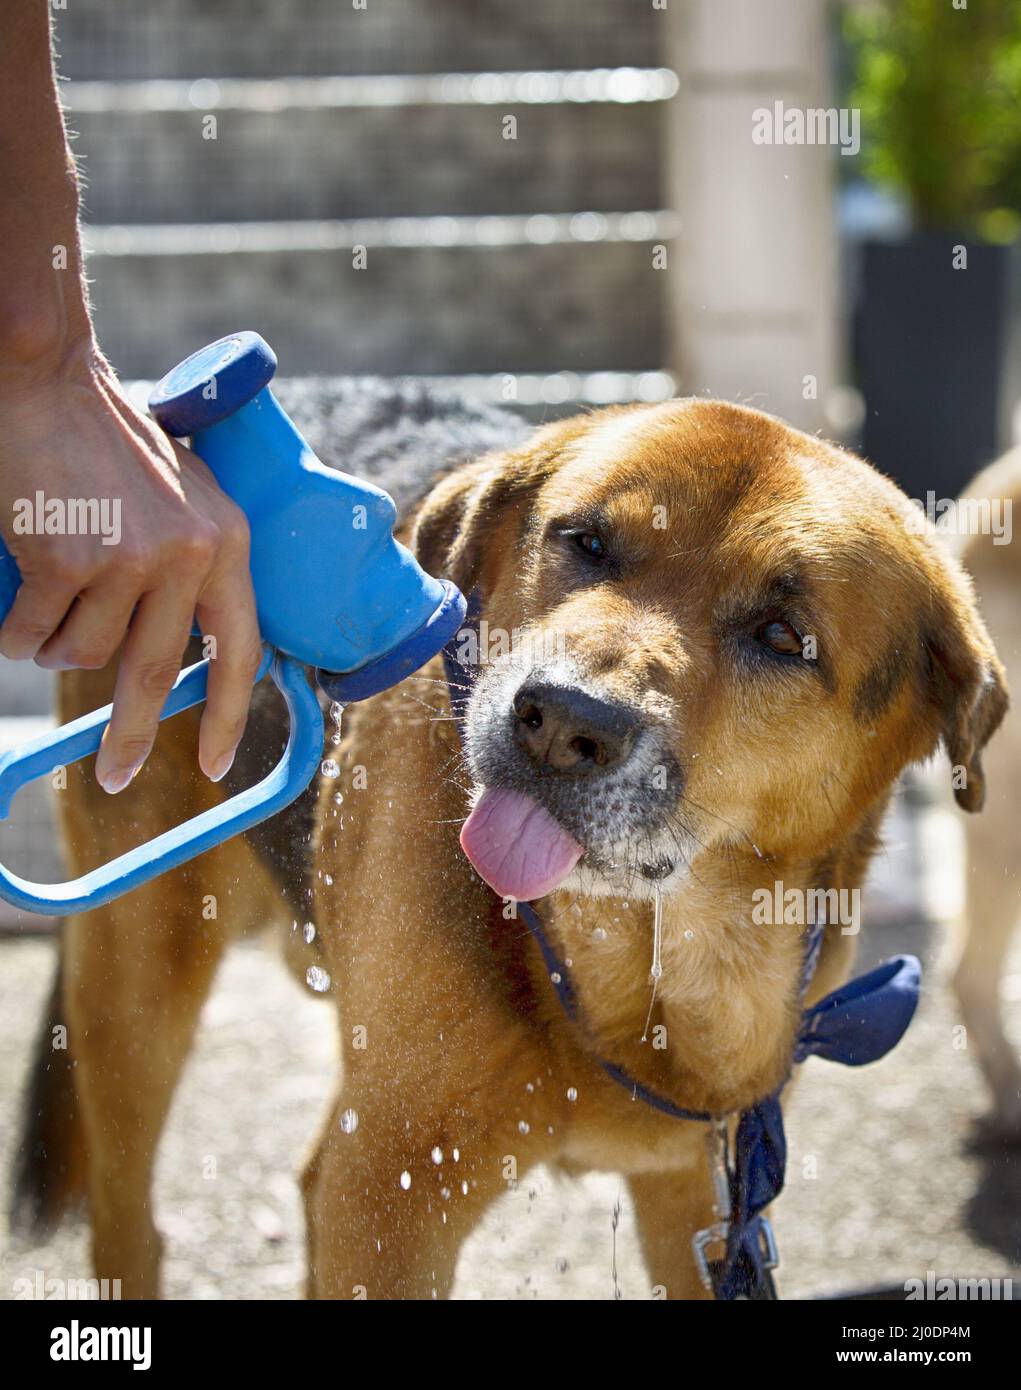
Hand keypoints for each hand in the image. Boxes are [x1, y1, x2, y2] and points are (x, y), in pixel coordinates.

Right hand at [0, 339, 261, 790]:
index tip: (215, 763)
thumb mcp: (184, 501)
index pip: (240, 650)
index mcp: (226, 544)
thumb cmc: (112, 445)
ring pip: (82, 654)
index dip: (230, 715)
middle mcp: (187, 555)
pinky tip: (18, 589)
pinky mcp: (66, 561)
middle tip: (113, 778)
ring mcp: (127, 559)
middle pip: (156, 676)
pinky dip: (16, 630)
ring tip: (47, 596)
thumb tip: (193, 651)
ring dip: (55, 646)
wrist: (50, 383)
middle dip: (132, 736)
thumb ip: (196, 568)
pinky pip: (32, 634)